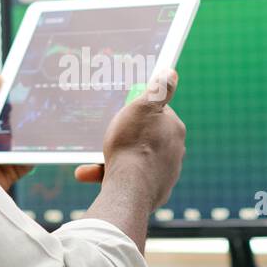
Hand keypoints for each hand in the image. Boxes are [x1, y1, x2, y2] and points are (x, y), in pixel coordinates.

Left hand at [0, 75, 31, 190]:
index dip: (11, 92)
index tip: (26, 81)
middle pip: (15, 118)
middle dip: (26, 109)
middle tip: (39, 98)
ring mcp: (2, 153)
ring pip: (24, 137)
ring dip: (33, 129)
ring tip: (44, 117)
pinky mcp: (10, 170)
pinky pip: (29, 159)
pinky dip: (36, 152)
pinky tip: (42, 140)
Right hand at [79, 69, 185, 211]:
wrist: (129, 188)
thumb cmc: (133, 144)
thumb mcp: (142, 107)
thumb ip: (159, 90)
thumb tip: (172, 74)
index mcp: (175, 129)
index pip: (158, 113)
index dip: (140, 112)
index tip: (125, 114)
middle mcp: (175, 151)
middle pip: (147, 138)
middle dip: (127, 137)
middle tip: (108, 136)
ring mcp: (165, 173)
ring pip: (136, 160)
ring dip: (115, 159)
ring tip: (91, 162)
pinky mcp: (153, 192)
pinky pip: (130, 180)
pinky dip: (112, 177)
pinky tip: (91, 175)